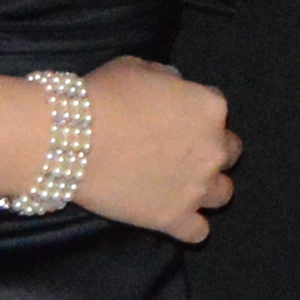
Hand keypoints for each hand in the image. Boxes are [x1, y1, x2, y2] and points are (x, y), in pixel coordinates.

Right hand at [72, 57, 238, 240]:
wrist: (70, 139)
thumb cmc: (103, 96)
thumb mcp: (137, 67)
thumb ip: (166, 78)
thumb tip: (174, 85)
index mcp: (209, 108)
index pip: (217, 111)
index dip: (195, 116)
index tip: (174, 119)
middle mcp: (213, 149)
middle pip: (229, 153)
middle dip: (208, 151)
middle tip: (178, 151)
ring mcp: (196, 188)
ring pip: (223, 194)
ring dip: (206, 189)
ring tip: (179, 185)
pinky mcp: (174, 219)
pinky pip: (199, 232)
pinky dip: (189, 226)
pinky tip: (172, 216)